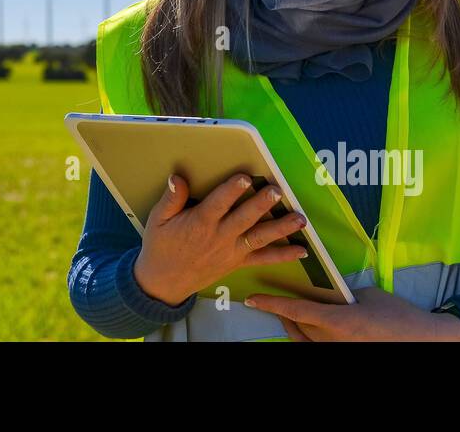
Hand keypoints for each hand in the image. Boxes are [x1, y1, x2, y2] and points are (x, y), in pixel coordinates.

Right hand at [133, 172, 307, 306]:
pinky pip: (263, 259)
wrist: (164, 283)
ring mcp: (231, 251)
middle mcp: (219, 237)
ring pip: (260, 237)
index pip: (218, 203)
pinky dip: (283, 255)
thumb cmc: (161, 247)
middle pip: (244, 218)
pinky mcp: (238, 262)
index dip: (232, 190)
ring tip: (300, 219)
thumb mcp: (158, 220)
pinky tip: (301, 250)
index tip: (245, 177)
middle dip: (262, 204)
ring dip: (281, 228)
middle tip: (277, 191)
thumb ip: (171, 199)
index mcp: (200, 223)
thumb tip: (178, 177)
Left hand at [243, 286, 459, 340]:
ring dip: (293, 326)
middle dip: (282, 313)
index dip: (272, 305)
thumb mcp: (366, 295)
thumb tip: (323, 292)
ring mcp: (339, 351)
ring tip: (285, 312)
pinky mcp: (345, 354)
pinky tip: (306, 325)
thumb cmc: (397, 314)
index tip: (252, 299)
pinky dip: (308, 336)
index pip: (296, 312)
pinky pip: (318, 347)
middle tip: (268, 299)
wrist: (423, 339)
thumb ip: (341, 295)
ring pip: (305, 340)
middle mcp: (334, 342)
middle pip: (297, 326)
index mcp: (338, 322)